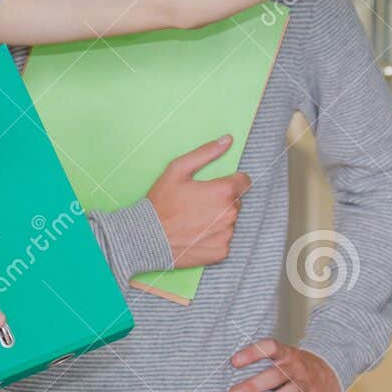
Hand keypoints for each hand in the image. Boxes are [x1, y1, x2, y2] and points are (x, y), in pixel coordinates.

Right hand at [147, 136, 249, 268]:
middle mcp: (230, 213)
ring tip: (194, 220)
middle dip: (222, 200)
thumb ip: (206, 153)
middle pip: (236, 202)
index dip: (230, 181)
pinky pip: (224, 239)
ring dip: (218, 219)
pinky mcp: (222, 251)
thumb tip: (227, 140)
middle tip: (198, 204)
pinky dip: (213, 237)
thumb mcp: (177, 170)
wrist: (147, 238)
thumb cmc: (161, 203)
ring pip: (230, 221)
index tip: (214, 187)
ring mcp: (227, 234)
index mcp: (223, 191)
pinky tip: (196, 234)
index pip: (244, 181)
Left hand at [228, 338, 340, 391]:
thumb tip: (228, 370)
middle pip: (276, 374)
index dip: (252, 353)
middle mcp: (297, 368)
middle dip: (254, 385)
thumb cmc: (295, 367)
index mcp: (287, 353)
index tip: (233, 362)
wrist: (331, 374)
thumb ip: (263, 361)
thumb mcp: (283, 357)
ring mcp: (306, 385)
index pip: (270, 347)